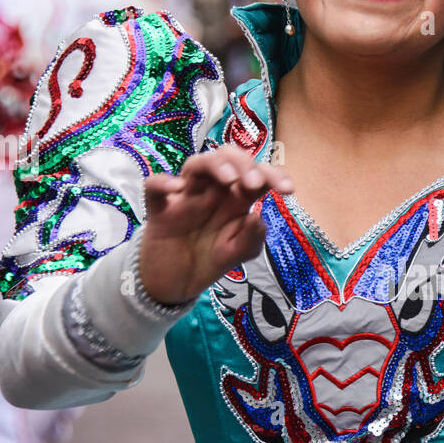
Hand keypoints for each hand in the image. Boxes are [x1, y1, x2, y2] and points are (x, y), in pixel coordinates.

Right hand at [138, 144, 293, 304]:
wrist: (175, 283)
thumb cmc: (209, 259)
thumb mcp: (237, 254)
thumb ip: (251, 239)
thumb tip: (257, 215)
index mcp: (236, 199)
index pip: (257, 175)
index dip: (274, 176)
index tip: (288, 190)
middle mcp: (213, 192)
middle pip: (228, 159)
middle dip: (245, 164)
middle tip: (253, 184)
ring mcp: (186, 197)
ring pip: (196, 164)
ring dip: (215, 164)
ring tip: (229, 179)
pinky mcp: (160, 209)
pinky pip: (154, 186)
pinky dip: (163, 182)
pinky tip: (177, 188)